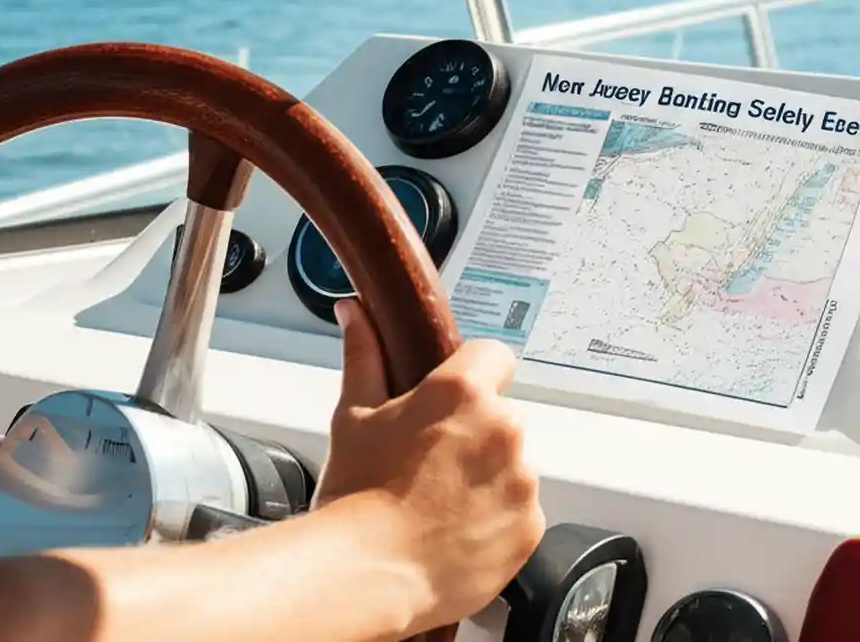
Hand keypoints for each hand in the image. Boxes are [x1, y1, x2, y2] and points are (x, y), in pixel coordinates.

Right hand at [314, 298, 543, 633]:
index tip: (453, 398)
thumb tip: (355, 312)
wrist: (369, 572)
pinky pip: (520, 512)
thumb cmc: (357, 495)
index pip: (494, 354)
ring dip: (487, 477)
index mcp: (461, 393)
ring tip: (439, 504)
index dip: (472, 373)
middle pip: (500, 415)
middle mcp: (503, 429)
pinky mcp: (531, 526)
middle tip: (430, 461)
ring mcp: (522, 480)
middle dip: (474, 433)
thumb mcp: (353, 416)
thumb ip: (363, 356)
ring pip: (512, 465)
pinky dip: (496, 520)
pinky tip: (455, 531)